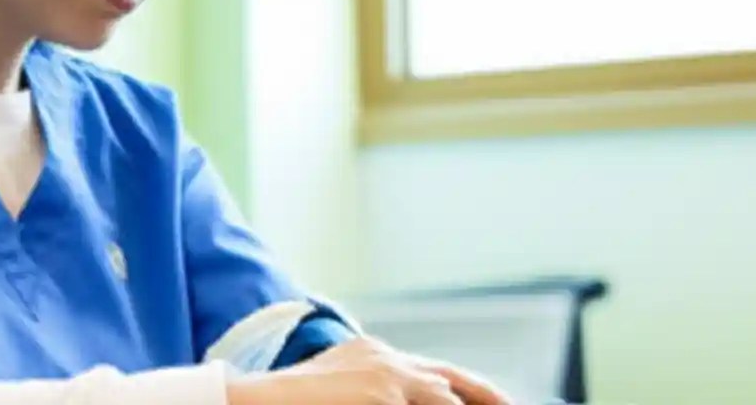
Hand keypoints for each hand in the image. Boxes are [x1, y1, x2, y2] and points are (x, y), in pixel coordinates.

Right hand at [225, 336, 510, 404]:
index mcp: (375, 355)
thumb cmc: (291, 400)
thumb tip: (404, 394)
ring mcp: (387, 379)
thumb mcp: (340, 384)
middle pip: (452, 384)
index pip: (436, 374)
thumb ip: (369, 387)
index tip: (496, 403)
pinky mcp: (384, 397)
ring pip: (444, 399)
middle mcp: (386, 361)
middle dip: (486, 399)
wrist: (258, 398)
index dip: (470, 391)